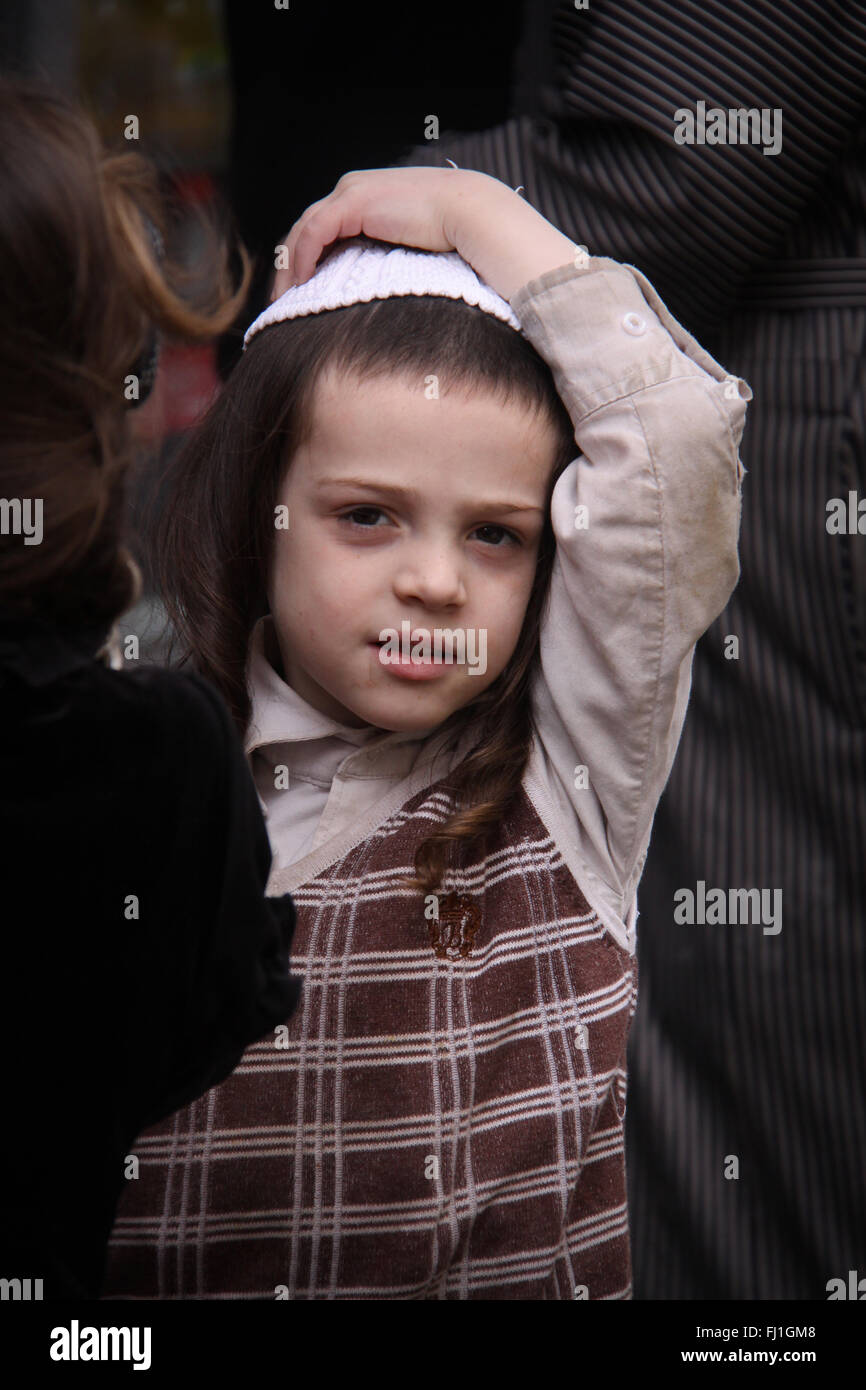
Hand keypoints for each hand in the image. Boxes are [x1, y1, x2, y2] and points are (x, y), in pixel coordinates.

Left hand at [270, 166, 478, 299]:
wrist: (470, 214)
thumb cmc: (451, 236)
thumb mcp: (406, 247)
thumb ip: (383, 256)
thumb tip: (371, 291)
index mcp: (363, 197)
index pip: (319, 228)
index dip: (302, 260)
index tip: (296, 293)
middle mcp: (351, 189)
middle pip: (304, 229)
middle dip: (287, 265)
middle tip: (278, 302)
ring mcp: (350, 192)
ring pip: (303, 230)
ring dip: (289, 266)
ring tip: (284, 300)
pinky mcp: (354, 201)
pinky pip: (315, 232)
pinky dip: (304, 257)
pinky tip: (301, 282)